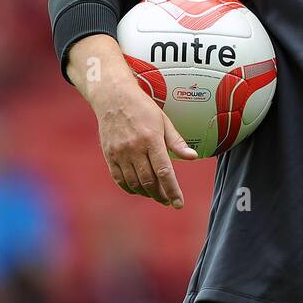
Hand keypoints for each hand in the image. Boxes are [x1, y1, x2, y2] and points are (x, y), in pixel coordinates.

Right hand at [91, 79, 197, 207]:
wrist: (114, 98)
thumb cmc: (144, 109)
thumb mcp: (164, 121)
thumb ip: (177, 142)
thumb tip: (193, 157)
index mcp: (152, 139)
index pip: (164, 171)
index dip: (172, 190)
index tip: (178, 204)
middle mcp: (134, 148)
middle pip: (149, 181)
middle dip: (160, 195)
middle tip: (169, 201)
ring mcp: (120, 153)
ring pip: (134, 183)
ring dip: (146, 193)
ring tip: (156, 195)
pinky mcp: (109, 155)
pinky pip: (119, 179)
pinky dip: (130, 188)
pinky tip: (139, 189)